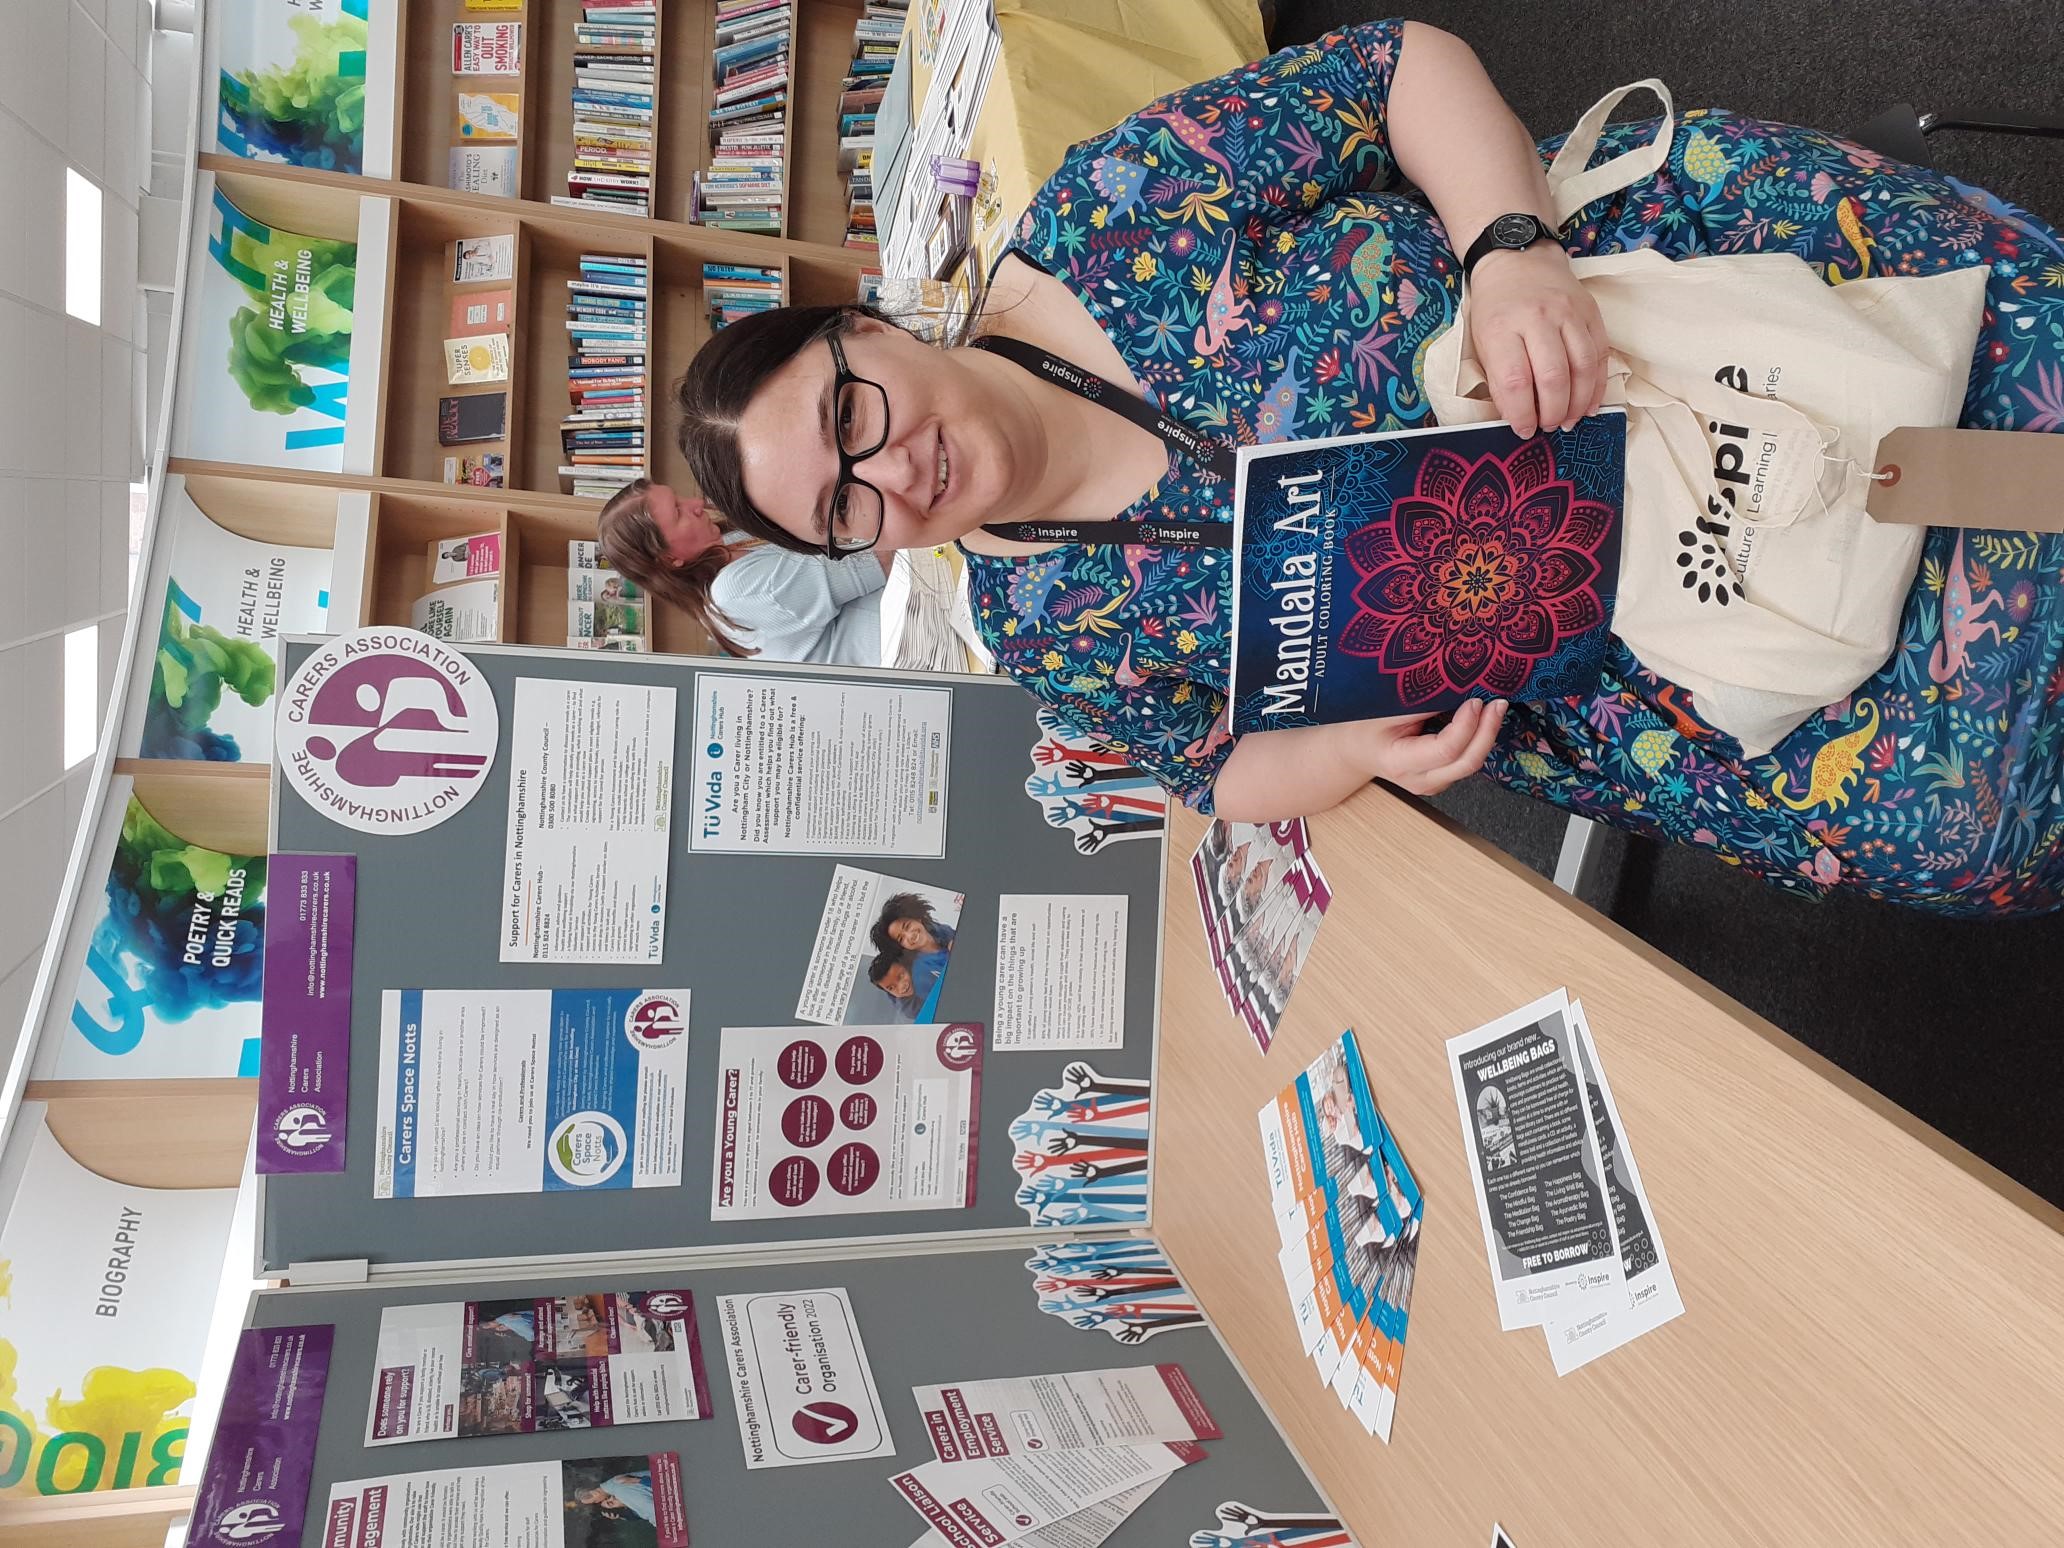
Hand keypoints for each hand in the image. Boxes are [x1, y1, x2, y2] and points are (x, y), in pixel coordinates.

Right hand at [1359, 698, 1509, 796]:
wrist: (1355, 751)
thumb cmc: (1365, 727)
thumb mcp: (1386, 710)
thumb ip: (1421, 704)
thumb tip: (1458, 687)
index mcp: (1400, 763)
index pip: (1445, 750)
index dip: (1466, 725)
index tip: (1475, 700)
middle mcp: (1419, 780)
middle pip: (1466, 762)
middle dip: (1487, 731)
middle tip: (1498, 703)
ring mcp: (1432, 784)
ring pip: (1471, 764)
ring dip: (1486, 736)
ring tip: (1494, 707)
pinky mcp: (1442, 779)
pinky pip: (1466, 761)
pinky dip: (1478, 740)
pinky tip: (1482, 720)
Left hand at [1465, 244, 1609, 437]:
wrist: (1517, 260)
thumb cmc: (1494, 308)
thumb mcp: (1482, 341)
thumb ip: (1498, 379)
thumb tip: (1518, 418)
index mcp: (1501, 327)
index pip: (1515, 380)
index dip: (1521, 413)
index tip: (1524, 431)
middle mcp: (1537, 317)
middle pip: (1553, 376)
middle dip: (1552, 411)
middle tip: (1549, 427)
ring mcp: (1568, 312)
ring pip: (1582, 366)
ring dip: (1578, 402)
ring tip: (1569, 421)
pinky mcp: (1590, 310)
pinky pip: (1600, 353)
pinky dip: (1597, 384)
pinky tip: (1589, 404)